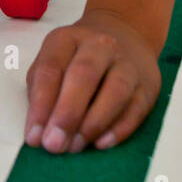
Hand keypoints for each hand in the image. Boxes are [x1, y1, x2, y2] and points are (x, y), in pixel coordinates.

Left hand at [24, 8, 161, 153]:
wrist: (124, 34)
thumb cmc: (76, 57)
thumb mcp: (53, 62)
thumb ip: (41, 91)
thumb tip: (38, 132)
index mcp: (67, 38)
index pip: (51, 68)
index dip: (40, 104)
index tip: (33, 137)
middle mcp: (100, 45)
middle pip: (84, 75)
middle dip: (67, 113)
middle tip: (54, 145)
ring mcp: (127, 63)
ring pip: (116, 90)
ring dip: (93, 123)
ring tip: (75, 147)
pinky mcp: (148, 84)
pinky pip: (137, 107)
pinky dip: (120, 128)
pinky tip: (102, 144)